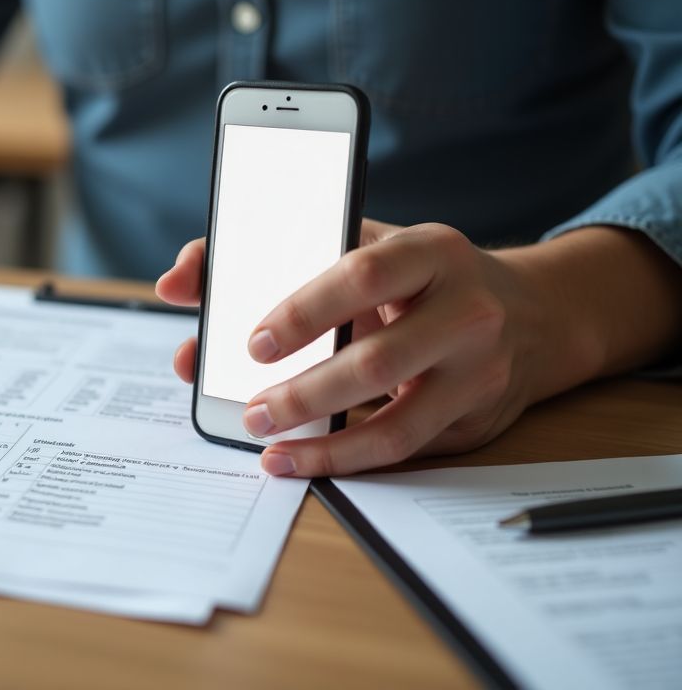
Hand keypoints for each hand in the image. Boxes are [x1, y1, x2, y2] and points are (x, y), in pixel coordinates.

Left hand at [157, 220, 548, 476]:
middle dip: (302, 393)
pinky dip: (346, 460)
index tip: (251, 342)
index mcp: (430, 249)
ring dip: (322, 440)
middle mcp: (467, 308)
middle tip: (250, 409)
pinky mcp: (476, 417)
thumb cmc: (416, 276)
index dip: (303, 311)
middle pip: (376, 360)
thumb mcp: (360, 244)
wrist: (531, 312)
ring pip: (395, 418)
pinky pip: (406, 448)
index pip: (362, 274)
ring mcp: (479, 368)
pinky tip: (301, 460)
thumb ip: (262, 254)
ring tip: (266, 443)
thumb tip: (174, 283)